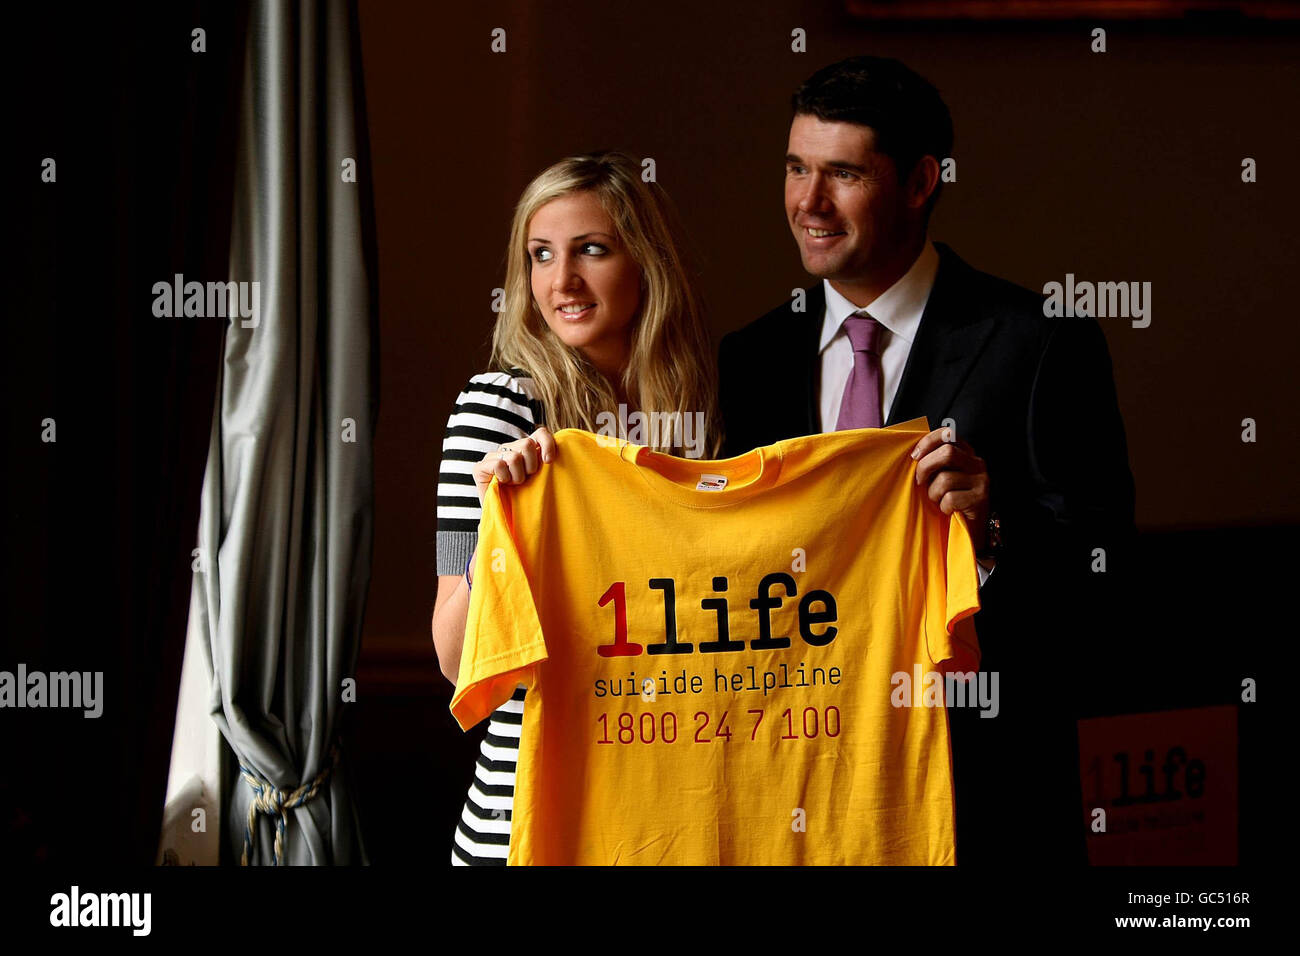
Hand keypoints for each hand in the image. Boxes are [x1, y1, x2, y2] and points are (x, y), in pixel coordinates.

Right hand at [472, 426, 557, 503]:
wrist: (506, 520)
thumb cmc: (526, 500)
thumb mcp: (543, 481)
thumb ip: (546, 464)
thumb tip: (553, 457)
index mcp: (525, 449)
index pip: (540, 433)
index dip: (547, 443)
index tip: (549, 461)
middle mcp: (508, 449)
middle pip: (527, 444)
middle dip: (531, 467)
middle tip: (526, 480)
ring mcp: (492, 456)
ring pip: (514, 457)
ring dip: (517, 476)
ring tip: (513, 484)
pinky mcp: (480, 467)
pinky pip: (498, 464)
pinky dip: (504, 477)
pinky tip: (501, 484)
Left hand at [910, 426, 989, 551]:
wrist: (970, 528)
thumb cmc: (950, 500)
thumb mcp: (941, 476)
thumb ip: (933, 462)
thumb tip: (913, 455)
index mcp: (966, 453)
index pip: (948, 434)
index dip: (928, 441)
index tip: (914, 456)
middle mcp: (976, 463)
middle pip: (947, 453)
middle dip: (925, 467)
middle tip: (919, 481)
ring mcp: (981, 480)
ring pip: (945, 479)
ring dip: (933, 493)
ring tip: (938, 500)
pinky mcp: (980, 498)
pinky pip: (950, 499)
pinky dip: (943, 507)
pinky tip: (948, 510)